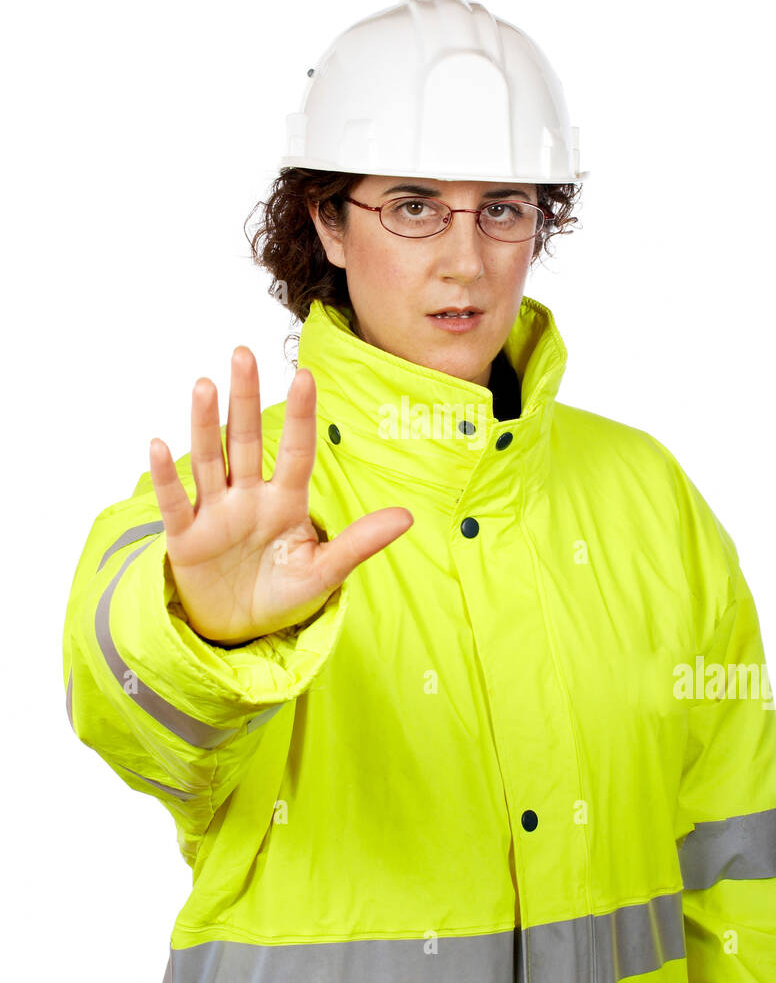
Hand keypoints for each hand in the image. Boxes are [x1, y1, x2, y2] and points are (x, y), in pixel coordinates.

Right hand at [148, 346, 412, 644]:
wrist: (239, 629)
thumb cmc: (281, 593)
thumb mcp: (324, 572)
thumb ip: (360, 543)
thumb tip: (407, 517)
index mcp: (285, 501)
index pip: (295, 452)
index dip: (300, 417)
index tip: (305, 376)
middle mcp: (248, 497)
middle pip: (246, 440)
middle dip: (245, 399)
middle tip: (244, 354)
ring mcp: (215, 513)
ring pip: (210, 460)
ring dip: (206, 424)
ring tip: (205, 385)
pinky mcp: (187, 537)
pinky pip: (175, 503)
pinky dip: (166, 477)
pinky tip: (159, 445)